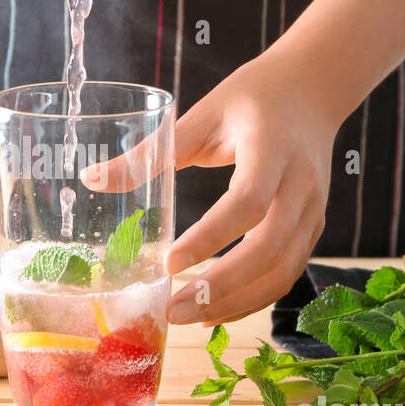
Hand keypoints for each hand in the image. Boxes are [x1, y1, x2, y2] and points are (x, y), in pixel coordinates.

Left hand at [162, 49, 340, 325]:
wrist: (313, 88)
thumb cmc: (252, 98)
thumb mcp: (200, 115)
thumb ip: (150, 152)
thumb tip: (90, 180)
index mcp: (272, 147)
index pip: (247, 201)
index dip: (210, 236)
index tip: (169, 262)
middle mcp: (301, 183)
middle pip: (269, 248)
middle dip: (221, 287)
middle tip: (173, 309)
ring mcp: (313, 209)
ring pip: (283, 271)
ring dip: (237, 302)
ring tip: (189, 317)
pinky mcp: (314, 227)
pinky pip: (287, 273)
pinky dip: (253, 298)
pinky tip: (216, 310)